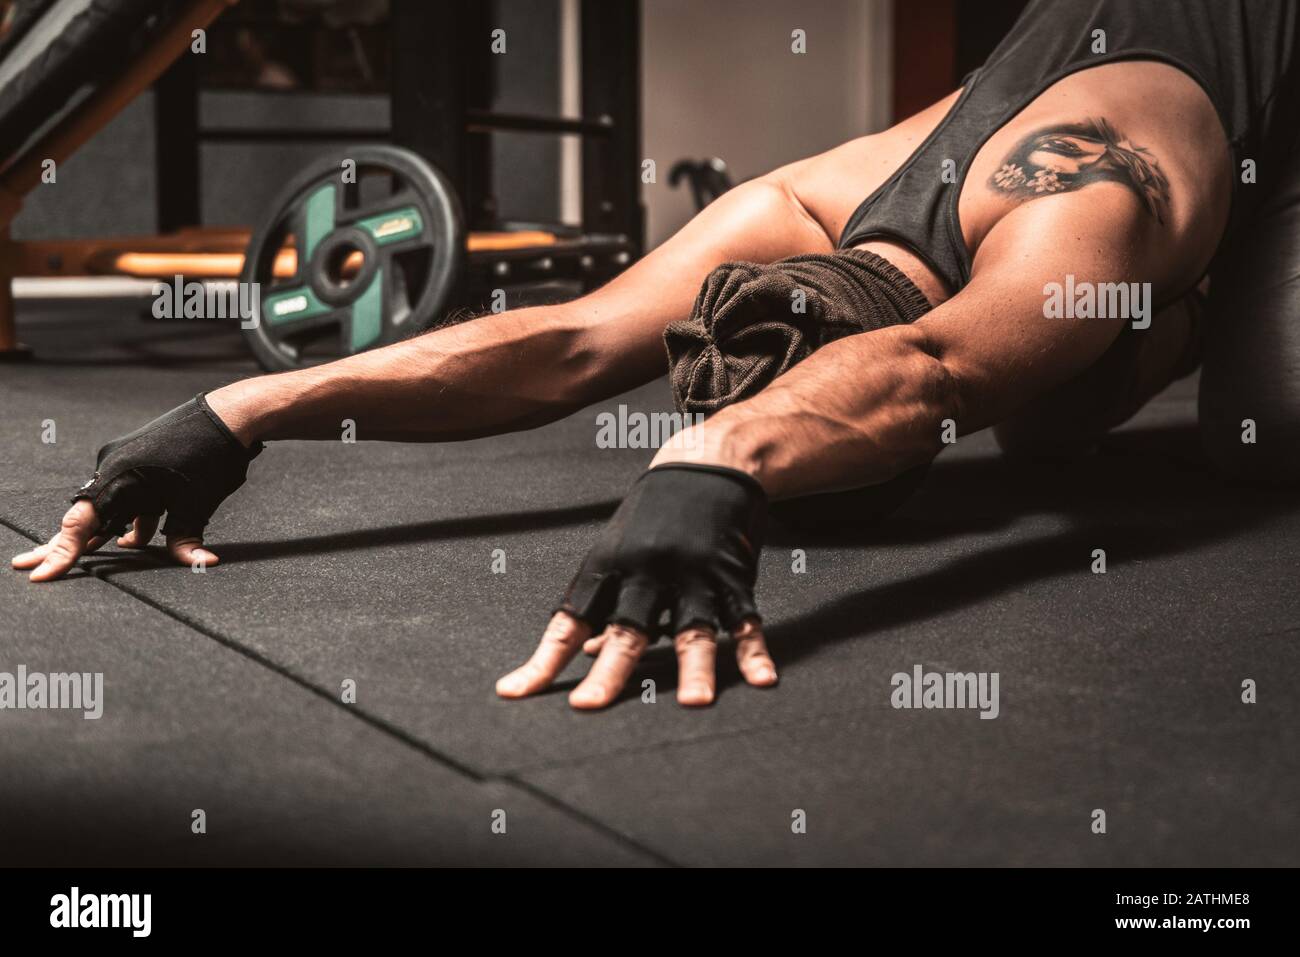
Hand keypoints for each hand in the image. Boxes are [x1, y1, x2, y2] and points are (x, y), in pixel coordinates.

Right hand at [10, 394, 260, 581]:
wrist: (226, 416)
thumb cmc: (213, 459)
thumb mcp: (200, 505)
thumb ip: (187, 540)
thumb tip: (202, 563)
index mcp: (121, 482)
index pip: (81, 526)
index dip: (62, 554)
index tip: (42, 574)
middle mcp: (112, 468)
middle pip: (80, 516)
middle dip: (57, 545)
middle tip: (24, 564)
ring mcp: (121, 460)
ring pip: (102, 505)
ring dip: (97, 533)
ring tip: (80, 558)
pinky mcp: (133, 456)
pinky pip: (120, 492)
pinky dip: (123, 517)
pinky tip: (127, 540)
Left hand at [496, 463, 777, 708]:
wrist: (707, 463)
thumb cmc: (654, 516)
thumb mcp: (617, 552)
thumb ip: (605, 607)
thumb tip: (583, 652)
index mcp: (609, 567)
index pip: (569, 621)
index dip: (543, 660)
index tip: (516, 692)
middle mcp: (647, 570)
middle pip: (628, 628)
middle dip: (609, 670)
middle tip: (589, 706)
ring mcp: (693, 572)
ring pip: (692, 626)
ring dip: (693, 667)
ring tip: (694, 703)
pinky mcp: (732, 573)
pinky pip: (744, 619)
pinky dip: (752, 651)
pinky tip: (760, 680)